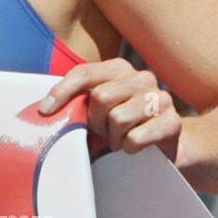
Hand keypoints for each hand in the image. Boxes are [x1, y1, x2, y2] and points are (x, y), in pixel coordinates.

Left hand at [38, 58, 181, 159]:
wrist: (166, 144)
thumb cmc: (123, 126)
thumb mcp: (98, 110)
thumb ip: (78, 103)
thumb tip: (45, 111)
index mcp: (120, 69)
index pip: (84, 73)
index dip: (62, 91)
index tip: (45, 110)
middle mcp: (142, 78)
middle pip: (101, 97)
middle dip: (95, 121)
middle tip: (101, 132)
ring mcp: (161, 98)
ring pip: (119, 118)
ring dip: (112, 137)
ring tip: (118, 139)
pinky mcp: (173, 122)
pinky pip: (136, 138)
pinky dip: (128, 148)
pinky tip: (134, 146)